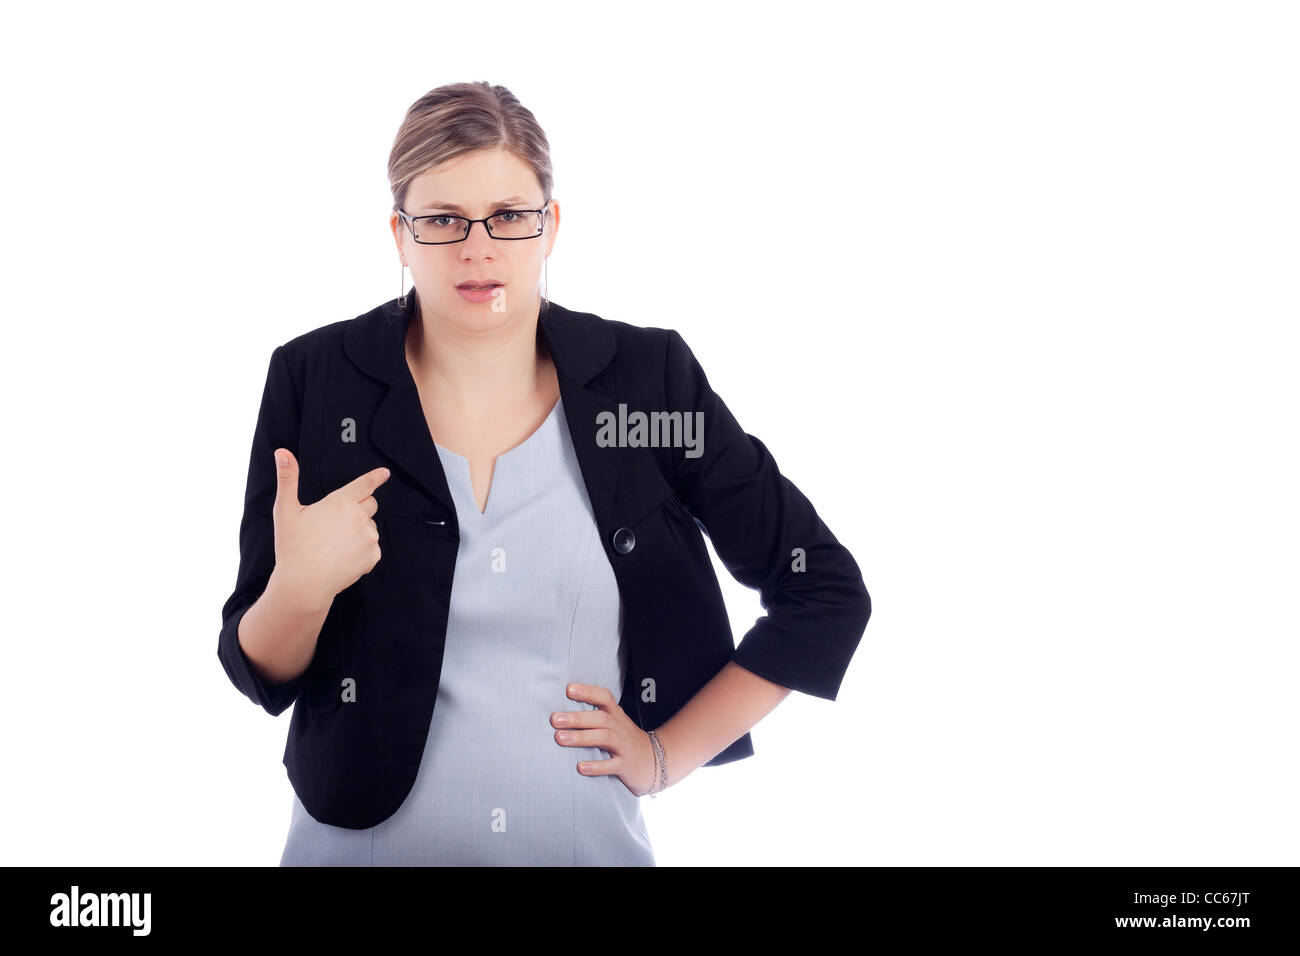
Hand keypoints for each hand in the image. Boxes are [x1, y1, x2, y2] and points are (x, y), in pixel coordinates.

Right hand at [269, 448, 390, 612]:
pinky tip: (343, 559)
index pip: (364, 484)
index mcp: (340, 502)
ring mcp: (369, 537)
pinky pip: (372, 548)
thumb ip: (288, 479)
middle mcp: (359, 516)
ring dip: (359, 532)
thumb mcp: (286, 510)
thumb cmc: (293, 546)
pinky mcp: (373, 555)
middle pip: (370, 504)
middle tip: (337, 524)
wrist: (304, 583)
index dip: (376, 477)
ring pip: (371, 527)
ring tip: (335, 545)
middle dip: (359, 509)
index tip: (385, 473)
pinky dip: (362, 552)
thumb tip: (282, 452)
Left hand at [551, 683, 659, 796]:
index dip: (588, 692)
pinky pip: (611, 765)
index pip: (604, 697)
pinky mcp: (625, 765)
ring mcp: (624, 746)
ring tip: (559, 738)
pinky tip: (580, 767)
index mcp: (616, 715)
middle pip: (600, 718)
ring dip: (581, 737)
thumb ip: (593, 715)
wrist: (654, 762)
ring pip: (604, 738)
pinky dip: (596, 766)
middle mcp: (620, 728)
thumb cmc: (624, 740)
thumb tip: (561, 711)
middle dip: (577, 718)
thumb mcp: (614, 723)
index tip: (568, 689)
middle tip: (554, 719)